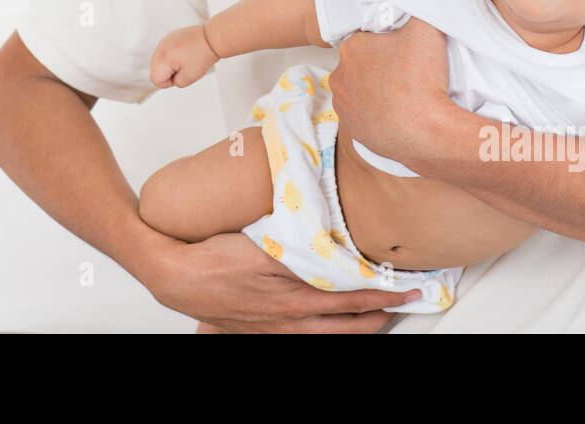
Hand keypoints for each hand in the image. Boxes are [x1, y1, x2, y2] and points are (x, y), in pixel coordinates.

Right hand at [147, 233, 423, 332]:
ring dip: (359, 326)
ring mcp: (276, 330)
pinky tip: (330, 325)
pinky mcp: (262, 331)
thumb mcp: (262, 246)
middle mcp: (290, 320)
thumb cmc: (214, 259)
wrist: (176, 277)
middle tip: (406, 303)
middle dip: (381, 315)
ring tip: (377, 316)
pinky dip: (329, 331)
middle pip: (348, 325)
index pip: (353, 300)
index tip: (408, 289)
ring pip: (330, 335)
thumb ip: (300, 251)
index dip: (384, 295)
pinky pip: (306, 337)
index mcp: (295, 300)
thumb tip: (335, 250)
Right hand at [150, 24, 218, 88]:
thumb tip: (170, 78)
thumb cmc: (202, 56)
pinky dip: (172, 56)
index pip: (155, 79)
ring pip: (159, 61)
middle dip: (168, 73)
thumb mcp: (189, 78)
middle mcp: (160, 47)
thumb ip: (175, 82)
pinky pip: (165, 52)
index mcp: (163, 58)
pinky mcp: (170, 37)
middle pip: (155, 69)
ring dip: (170, 64)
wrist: (212, 38)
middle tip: (184, 67)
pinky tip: (185, 53)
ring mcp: (164, 40)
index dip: (168, 82)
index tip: (182, 74)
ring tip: (185, 59)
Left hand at [327, 16, 451, 165]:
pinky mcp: (353, 130)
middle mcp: (340, 75)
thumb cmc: (422, 78)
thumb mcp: (426, 27)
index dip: (390, 41)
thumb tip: (416, 1)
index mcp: (352, 46)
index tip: (407, 50)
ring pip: (362, 89)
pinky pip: (364, 115)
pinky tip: (397, 113)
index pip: (370, 36)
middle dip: (383, 65)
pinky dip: (378, 113)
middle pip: (365, 63)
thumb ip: (417, 8)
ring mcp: (344, 105)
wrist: (425, 132)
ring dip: (378, 90)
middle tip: (409, 72)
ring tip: (405, 94)